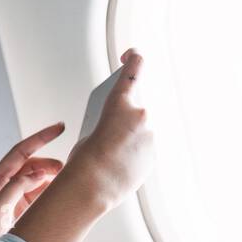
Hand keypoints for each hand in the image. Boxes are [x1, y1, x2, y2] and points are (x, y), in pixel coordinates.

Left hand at [0, 121, 65, 241]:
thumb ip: (15, 189)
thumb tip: (38, 173)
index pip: (20, 153)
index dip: (40, 139)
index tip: (59, 128)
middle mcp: (2, 189)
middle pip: (29, 165)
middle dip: (48, 161)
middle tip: (66, 168)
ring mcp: (11, 201)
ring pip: (36, 180)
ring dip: (51, 177)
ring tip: (65, 180)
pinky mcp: (20, 214)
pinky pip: (38, 196)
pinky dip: (50, 191)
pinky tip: (59, 194)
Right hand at [67, 48, 154, 210]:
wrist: (95, 185)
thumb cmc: (87, 158)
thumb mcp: (91, 127)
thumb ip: (110, 119)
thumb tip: (119, 127)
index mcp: (120, 101)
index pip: (134, 67)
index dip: (133, 58)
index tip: (131, 57)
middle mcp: (141, 113)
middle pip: (137, 107)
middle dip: (126, 116)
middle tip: (111, 132)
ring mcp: (150, 134)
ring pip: (142, 130)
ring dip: (129, 138)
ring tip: (111, 155)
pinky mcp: (154, 154)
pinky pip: (145, 149)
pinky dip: (134, 154)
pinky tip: (119, 165)